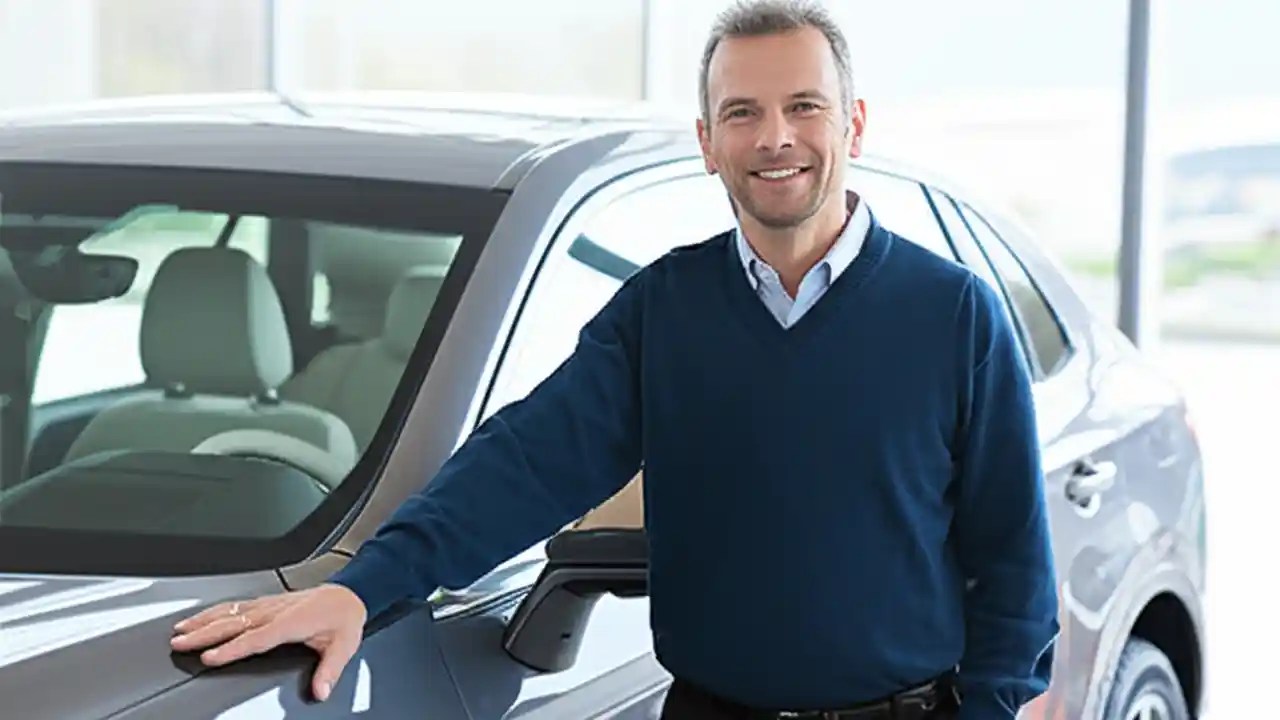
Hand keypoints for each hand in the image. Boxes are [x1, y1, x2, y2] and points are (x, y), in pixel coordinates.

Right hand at [169, 583, 367, 701]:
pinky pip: (236, 606)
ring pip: (231, 612)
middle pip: (235, 624)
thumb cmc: (343, 619)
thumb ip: (330, 669)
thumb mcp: (344, 646)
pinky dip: (214, 611)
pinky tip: (199, 618)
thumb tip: (321, 690)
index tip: (210, 657)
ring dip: (204, 620)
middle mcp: (276, 611)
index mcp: (292, 622)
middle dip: (205, 634)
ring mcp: (269, 605)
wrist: (349, 594)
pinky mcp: (266, 602)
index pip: (256, 638)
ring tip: (180, 631)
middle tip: (180, 644)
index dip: (232, 649)